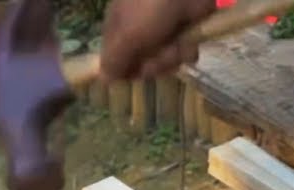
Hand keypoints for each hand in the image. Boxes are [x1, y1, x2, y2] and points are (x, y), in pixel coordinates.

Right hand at [100, 0, 216, 80]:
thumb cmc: (151, 6)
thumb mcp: (128, 35)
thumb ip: (114, 59)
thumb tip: (103, 79)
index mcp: (119, 30)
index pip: (118, 63)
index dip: (129, 72)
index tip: (137, 73)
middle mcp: (138, 34)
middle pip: (145, 67)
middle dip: (157, 62)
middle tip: (163, 48)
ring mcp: (162, 34)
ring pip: (166, 62)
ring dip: (174, 55)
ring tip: (179, 40)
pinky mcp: (183, 32)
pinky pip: (183, 53)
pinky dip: (188, 48)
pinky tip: (190, 39)